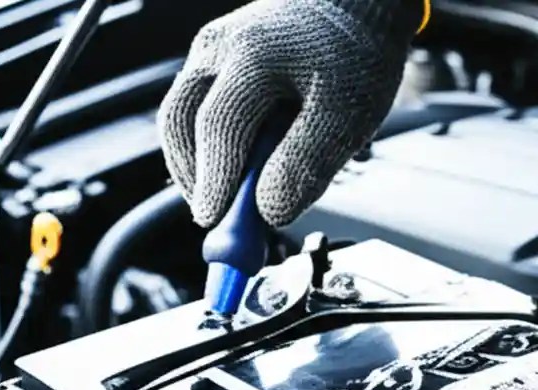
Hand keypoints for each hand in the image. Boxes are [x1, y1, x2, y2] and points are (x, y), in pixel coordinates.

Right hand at [158, 0, 421, 228]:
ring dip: (201, 161)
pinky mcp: (215, 58)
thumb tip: (269, 211)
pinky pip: (198, 106)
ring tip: (232, 194)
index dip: (213, 182)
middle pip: (180, 123)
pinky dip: (212, 141)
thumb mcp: (346, 115)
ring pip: (183, 116)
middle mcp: (218, 48)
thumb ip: (305, 164)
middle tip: (216, 217)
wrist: (357, 3)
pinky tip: (242, 161)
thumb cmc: (355, 52)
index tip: (214, 221)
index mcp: (251, 57)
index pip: (217, 128)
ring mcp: (211, 50)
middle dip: (195, 177)